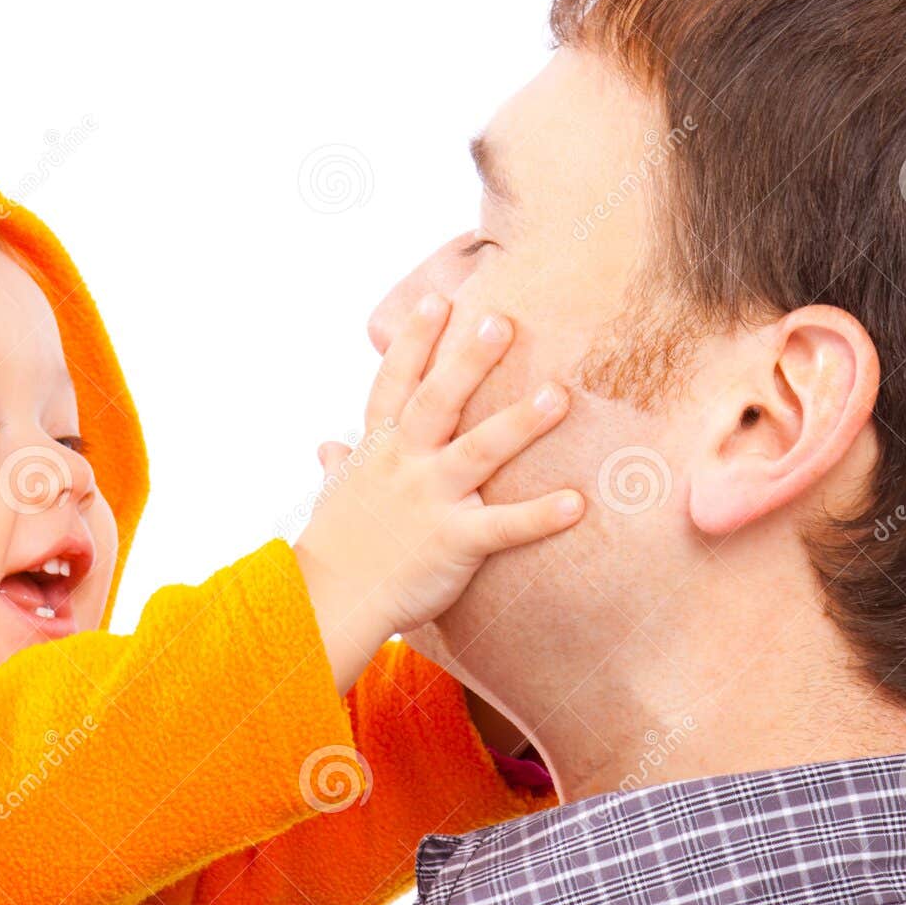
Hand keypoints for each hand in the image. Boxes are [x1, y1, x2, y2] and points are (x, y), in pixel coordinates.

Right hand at [294, 293, 582, 693]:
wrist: (327, 604)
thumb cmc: (336, 551)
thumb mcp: (335, 497)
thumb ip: (340, 466)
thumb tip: (327, 445)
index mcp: (379, 449)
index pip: (396, 383)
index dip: (415, 340)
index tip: (440, 300)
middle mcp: (404, 465)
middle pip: (437, 401)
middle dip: (468, 360)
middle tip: (502, 320)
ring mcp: (429, 501)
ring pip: (478, 451)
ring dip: (520, 423)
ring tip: (558, 395)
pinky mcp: (453, 542)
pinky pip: (504, 527)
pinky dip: (541, 515)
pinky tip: (578, 503)